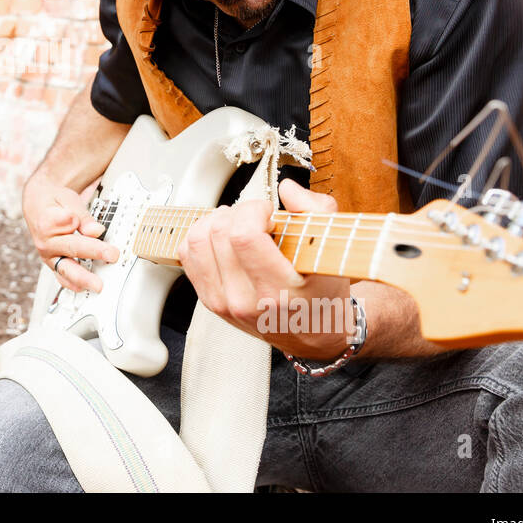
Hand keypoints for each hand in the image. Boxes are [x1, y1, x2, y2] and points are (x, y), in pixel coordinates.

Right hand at [22, 175, 117, 292]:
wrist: (37, 206)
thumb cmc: (54, 203)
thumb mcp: (68, 200)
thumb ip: (83, 216)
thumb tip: (95, 230)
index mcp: (47, 220)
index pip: (67, 222)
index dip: (81, 223)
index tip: (95, 226)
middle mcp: (45, 241)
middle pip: (71, 247)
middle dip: (93, 252)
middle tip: (111, 255)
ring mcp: (48, 255)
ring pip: (65, 267)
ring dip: (83, 277)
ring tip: (97, 284)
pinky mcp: (52, 263)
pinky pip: (61, 277)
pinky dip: (72, 284)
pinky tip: (83, 288)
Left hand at [179, 178, 351, 358]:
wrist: (312, 334)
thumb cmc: (323, 293)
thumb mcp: (334, 252)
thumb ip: (317, 210)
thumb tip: (286, 187)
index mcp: (280, 292)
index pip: (244, 237)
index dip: (253, 211)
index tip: (269, 212)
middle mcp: (246, 302)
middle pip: (219, 234)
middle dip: (238, 212)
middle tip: (257, 217)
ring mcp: (223, 304)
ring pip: (197, 242)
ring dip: (216, 221)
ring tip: (239, 223)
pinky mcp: (209, 301)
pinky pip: (188, 255)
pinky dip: (201, 235)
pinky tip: (223, 236)